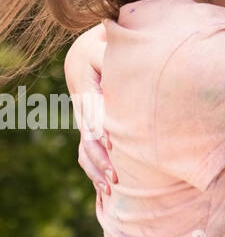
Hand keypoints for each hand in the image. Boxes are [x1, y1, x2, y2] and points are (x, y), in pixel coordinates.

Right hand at [64, 24, 115, 196]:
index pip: (93, 114)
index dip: (101, 130)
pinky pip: (88, 152)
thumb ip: (112, 58)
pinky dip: (95, 169)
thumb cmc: (102, 50)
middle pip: (88, 139)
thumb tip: (128, 65)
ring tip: (111, 187)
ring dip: (96, 169)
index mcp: (87, 92)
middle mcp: (83, 111)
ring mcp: (85, 122)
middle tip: (116, 176)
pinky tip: (106, 187)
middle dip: (101, 158)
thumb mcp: (104, 49)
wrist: (86, 55)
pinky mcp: (91, 128)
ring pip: (85, 150)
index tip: (113, 145)